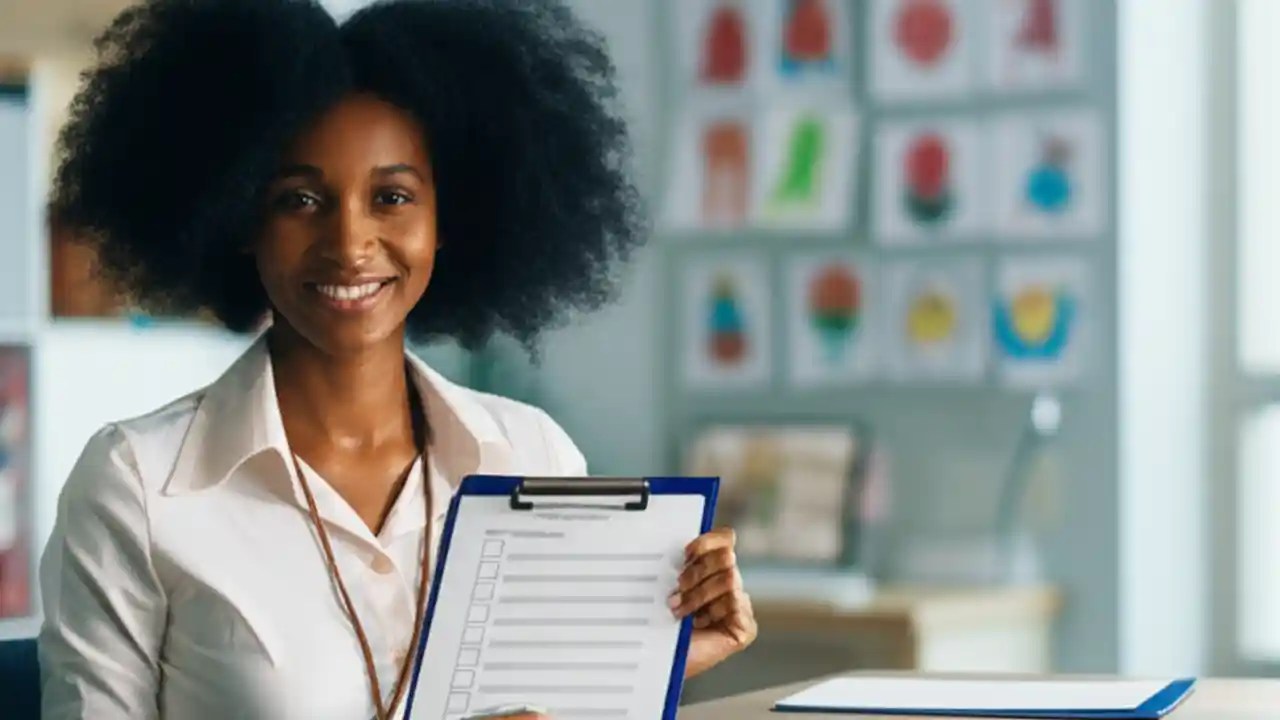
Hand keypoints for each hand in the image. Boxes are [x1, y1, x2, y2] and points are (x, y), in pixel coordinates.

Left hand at [670, 528, 756, 678]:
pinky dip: (713, 611)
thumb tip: (671, 540)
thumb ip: (675, 563)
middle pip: (727, 556)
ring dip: (698, 594)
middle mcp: (727, 586)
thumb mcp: (662, 586)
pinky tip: (700, 624)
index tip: (685, 553)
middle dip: (698, 571)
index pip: (724, 540)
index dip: (706, 542)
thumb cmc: (656, 627)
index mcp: (710, 571)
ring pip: (730, 577)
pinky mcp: (745, 626)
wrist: (656, 663)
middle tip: (678, 587)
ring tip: (680, 610)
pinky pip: (735, 601)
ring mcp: (738, 606)